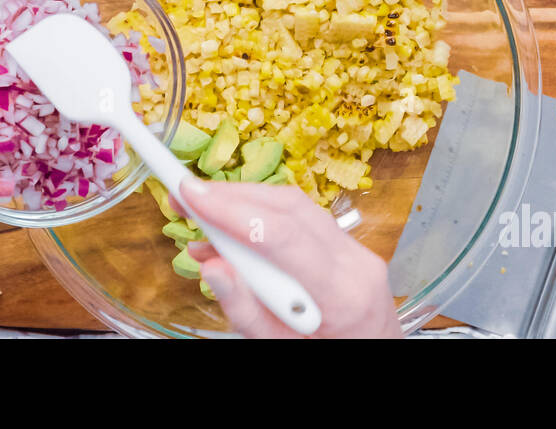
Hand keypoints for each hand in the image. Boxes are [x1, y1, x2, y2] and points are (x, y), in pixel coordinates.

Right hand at [180, 179, 401, 338]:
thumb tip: (210, 265)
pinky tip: (229, 231)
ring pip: (295, 206)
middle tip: (185, 198)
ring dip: (244, 202)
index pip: (282, 237)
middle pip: (288, 209)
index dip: (232, 211)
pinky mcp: (348, 246)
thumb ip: (245, 311)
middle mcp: (356, 264)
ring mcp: (357, 252)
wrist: (371, 356)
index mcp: (342, 297)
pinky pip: (302, 217)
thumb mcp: (280, 349)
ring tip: (199, 214)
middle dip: (231, 197)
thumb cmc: (326, 358)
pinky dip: (262, 215)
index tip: (190, 197)